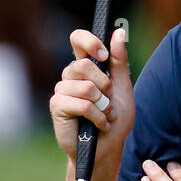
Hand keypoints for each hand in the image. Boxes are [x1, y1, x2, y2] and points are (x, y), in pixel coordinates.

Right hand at [50, 25, 134, 166]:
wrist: (108, 148)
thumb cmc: (115, 118)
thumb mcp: (122, 87)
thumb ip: (119, 61)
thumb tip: (118, 32)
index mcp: (86, 67)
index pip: (78, 40)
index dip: (89, 42)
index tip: (103, 56)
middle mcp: (71, 76)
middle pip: (84, 65)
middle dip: (104, 86)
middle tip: (109, 101)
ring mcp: (62, 91)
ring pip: (85, 87)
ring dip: (103, 106)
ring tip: (105, 116)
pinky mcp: (57, 107)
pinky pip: (82, 105)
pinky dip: (98, 117)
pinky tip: (100, 125)